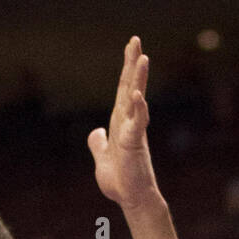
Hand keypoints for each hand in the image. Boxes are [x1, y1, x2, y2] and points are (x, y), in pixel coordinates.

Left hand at [88, 37, 160, 211]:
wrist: (130, 199)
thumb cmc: (120, 181)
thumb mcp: (102, 159)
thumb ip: (98, 144)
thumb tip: (95, 133)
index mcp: (120, 122)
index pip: (123, 90)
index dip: (126, 69)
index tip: (132, 48)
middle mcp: (129, 122)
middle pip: (130, 87)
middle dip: (133, 63)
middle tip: (135, 40)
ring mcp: (133, 131)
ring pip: (136, 100)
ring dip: (139, 79)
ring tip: (143, 58)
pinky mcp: (134, 144)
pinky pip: (136, 123)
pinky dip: (138, 109)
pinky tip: (137, 95)